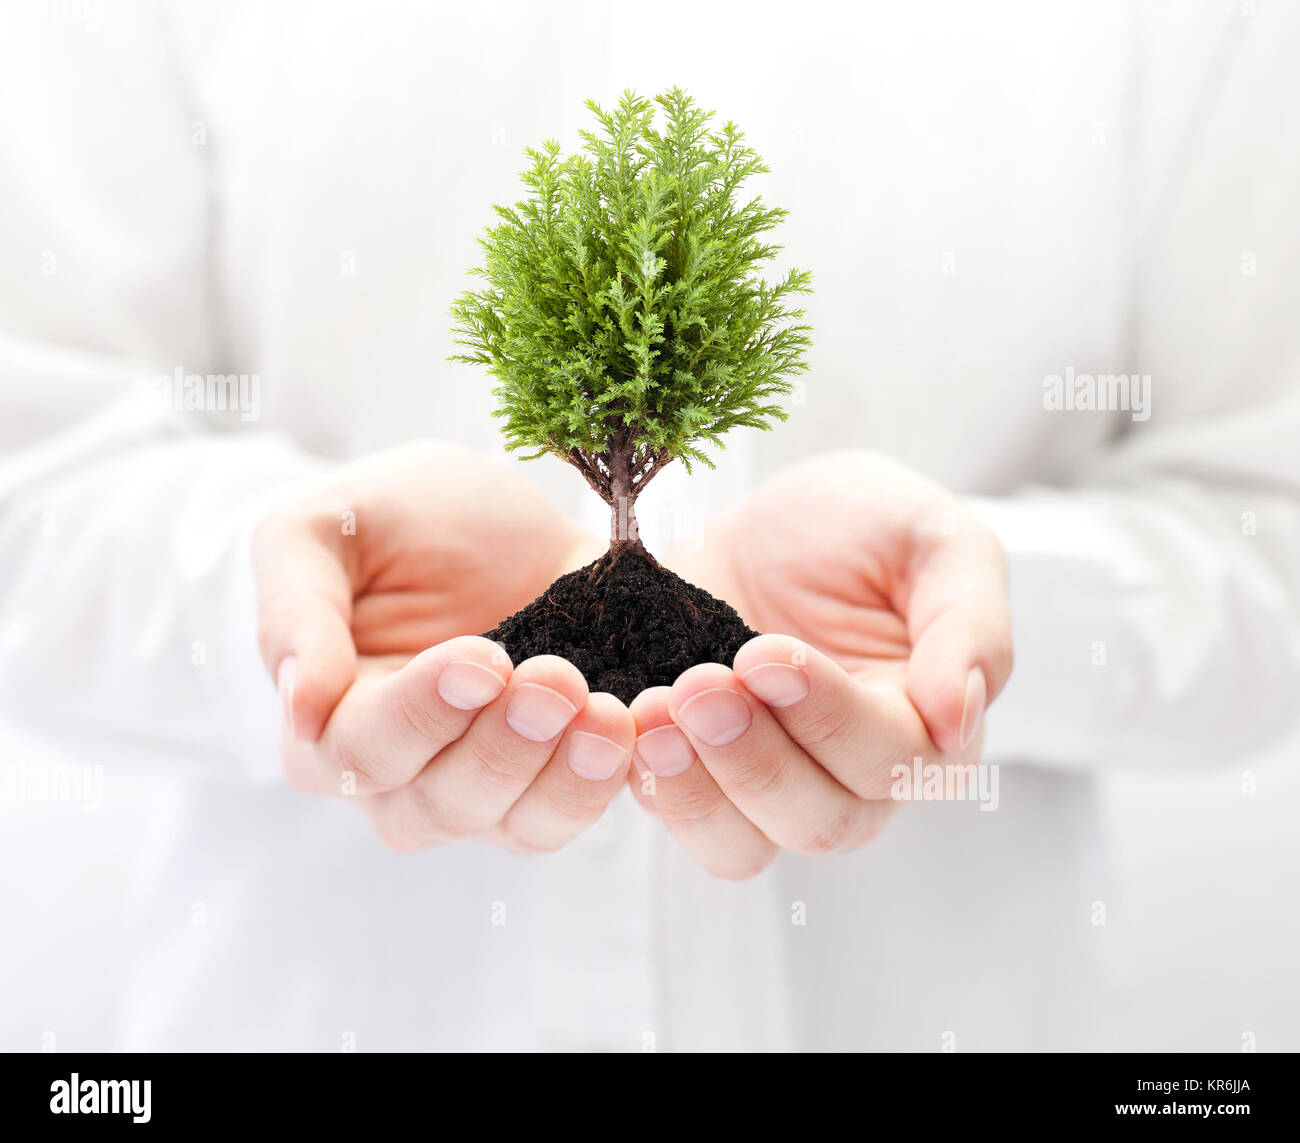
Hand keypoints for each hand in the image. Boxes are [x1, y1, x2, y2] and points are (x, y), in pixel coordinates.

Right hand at [252, 442, 633, 851]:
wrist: (480, 518)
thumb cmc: (386, 522)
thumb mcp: (321, 531)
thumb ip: (296, 610)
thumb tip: (300, 707)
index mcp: (328, 725)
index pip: (362, 751)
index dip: (422, 713)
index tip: (483, 658)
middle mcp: (400, 778)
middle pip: (442, 804)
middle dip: (504, 746)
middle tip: (555, 679)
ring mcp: (484, 785)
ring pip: (516, 824)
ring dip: (565, 779)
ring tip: (609, 717)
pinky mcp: (553, 773)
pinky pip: (577, 808)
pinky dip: (613, 780)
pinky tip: (638, 731)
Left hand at [628, 450, 1013, 878]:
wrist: (762, 522)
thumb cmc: (863, 526)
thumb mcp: (932, 539)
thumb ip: (968, 622)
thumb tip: (960, 717)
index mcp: (924, 728)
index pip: (892, 761)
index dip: (829, 718)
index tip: (765, 654)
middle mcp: (851, 778)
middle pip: (818, 820)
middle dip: (753, 758)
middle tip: (698, 684)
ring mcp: (771, 783)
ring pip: (745, 847)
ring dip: (699, 790)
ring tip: (655, 716)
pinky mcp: (701, 773)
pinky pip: (682, 820)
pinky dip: (654, 786)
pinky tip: (632, 725)